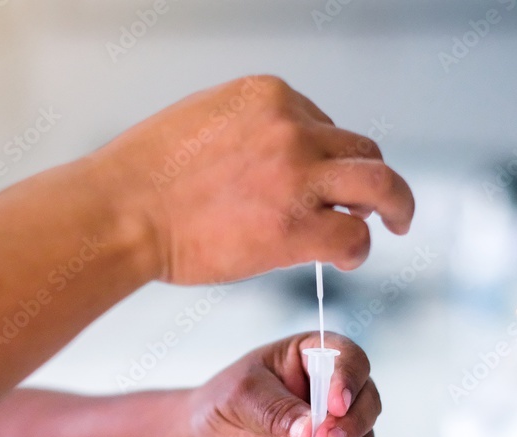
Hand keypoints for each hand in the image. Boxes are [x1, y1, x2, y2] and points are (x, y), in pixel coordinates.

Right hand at [87, 75, 414, 284]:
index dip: (326, 158)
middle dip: (368, 178)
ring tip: (397, 223)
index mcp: (268, 97)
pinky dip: (360, 248)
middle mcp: (291, 127)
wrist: (119, 210)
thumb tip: (277, 159)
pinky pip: (354, 235)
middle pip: (360, 149)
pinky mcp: (295, 225)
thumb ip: (249, 132)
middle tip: (381, 203)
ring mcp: (297, 174)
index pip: (323, 124)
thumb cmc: (143, 177)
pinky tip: (346, 258)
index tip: (320, 182)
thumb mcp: (202, 121)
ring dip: (396, 204)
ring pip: (379, 183)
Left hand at [188, 333, 379, 436]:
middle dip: (351, 425)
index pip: (349, 359)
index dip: (348, 379)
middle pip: (367, 402)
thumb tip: (310, 430)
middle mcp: (333, 392)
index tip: (335, 405)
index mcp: (312, 358)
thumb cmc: (224, 407)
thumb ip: (274, 410)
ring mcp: (336, 431)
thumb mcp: (238, 397)